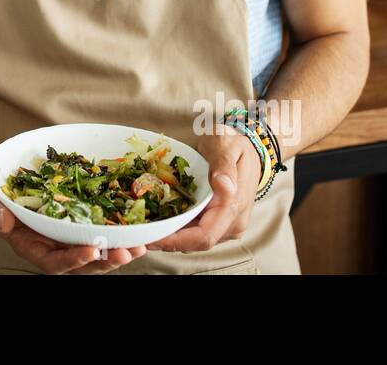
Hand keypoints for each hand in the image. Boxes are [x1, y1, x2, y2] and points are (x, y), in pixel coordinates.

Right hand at [0, 176, 148, 273]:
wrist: (6, 180)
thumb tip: (2, 221)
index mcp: (32, 246)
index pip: (54, 263)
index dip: (73, 260)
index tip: (91, 250)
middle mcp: (55, 246)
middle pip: (83, 263)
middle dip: (106, 260)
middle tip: (127, 252)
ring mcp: (71, 236)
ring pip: (98, 251)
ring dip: (120, 250)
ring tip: (141, 244)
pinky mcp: (83, 221)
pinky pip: (103, 231)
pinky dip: (121, 231)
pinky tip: (139, 226)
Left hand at [145, 128, 262, 253]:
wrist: (247, 148)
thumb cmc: (232, 144)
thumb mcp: (226, 145)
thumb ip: (224, 165)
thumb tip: (224, 186)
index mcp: (234, 207)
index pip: (204, 236)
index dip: (176, 240)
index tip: (151, 237)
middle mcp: (233, 223)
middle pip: (196, 243)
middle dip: (167, 242)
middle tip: (139, 236)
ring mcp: (227, 226)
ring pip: (195, 240)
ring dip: (170, 238)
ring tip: (144, 229)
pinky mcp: (219, 223)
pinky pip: (196, 232)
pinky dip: (177, 230)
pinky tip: (158, 223)